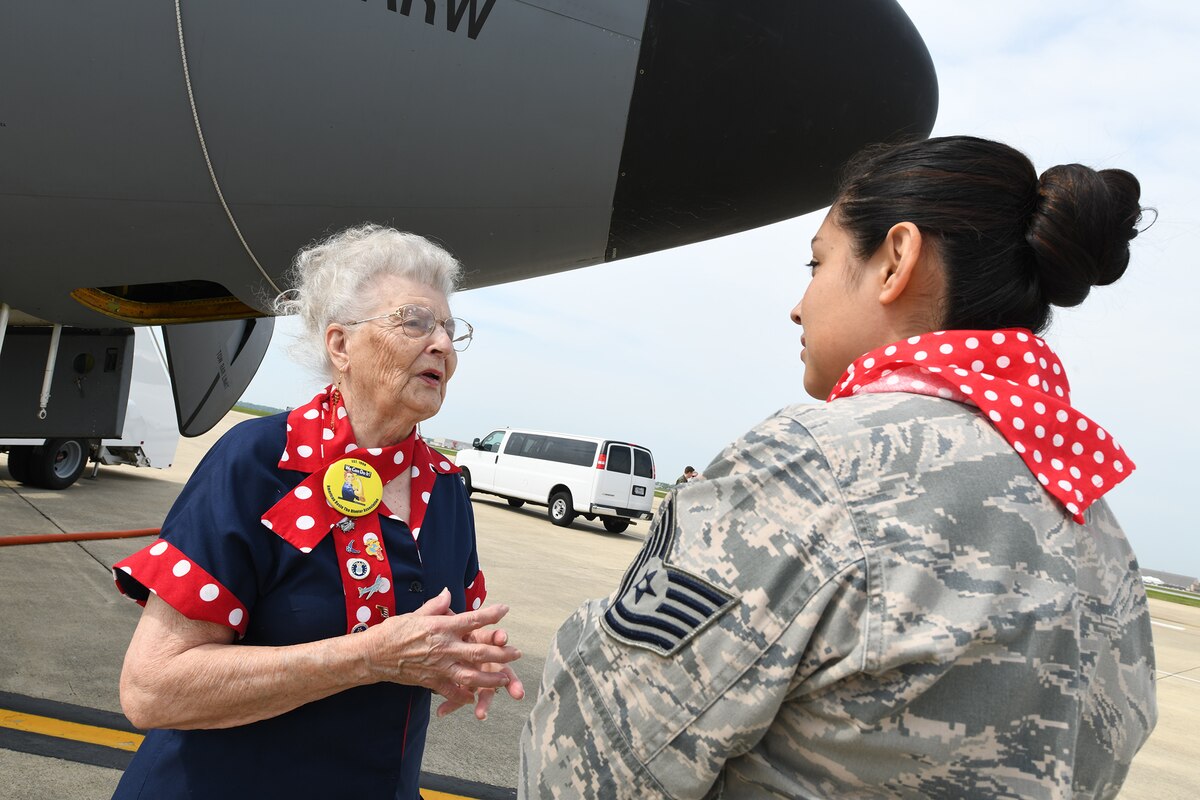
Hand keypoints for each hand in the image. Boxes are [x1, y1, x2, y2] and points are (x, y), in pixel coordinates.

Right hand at [364, 589, 520, 706]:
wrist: (374, 654)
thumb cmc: (394, 631)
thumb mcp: (416, 614)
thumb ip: (436, 606)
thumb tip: (448, 593)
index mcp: (442, 627)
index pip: (473, 620)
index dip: (491, 615)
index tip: (505, 610)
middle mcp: (444, 647)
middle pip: (480, 651)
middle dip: (502, 653)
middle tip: (517, 653)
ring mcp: (439, 666)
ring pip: (472, 675)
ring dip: (491, 678)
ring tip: (506, 679)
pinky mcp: (431, 681)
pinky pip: (452, 691)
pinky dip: (465, 696)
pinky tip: (476, 697)